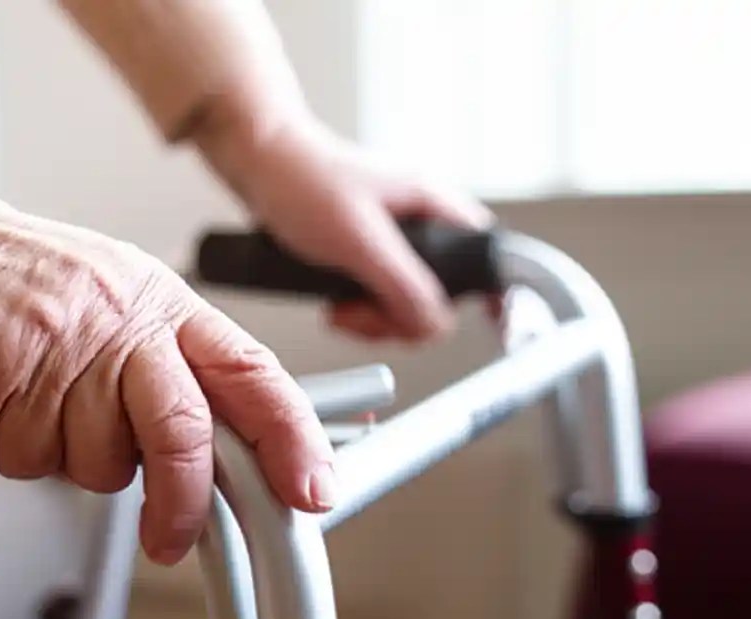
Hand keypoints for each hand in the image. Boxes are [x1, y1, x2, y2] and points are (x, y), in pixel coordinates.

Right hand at [0, 131, 334, 565]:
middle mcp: (112, 323)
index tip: (311, 490)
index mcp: (154, 303)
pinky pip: (1, 460)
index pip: (248, 372)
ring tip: (19, 394)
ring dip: (50, 453)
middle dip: (180, 503)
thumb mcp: (109, 296)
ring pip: (84, 468)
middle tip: (166, 537)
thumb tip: (209, 450)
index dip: (291, 437)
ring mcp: (47, 349)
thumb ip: (160, 364)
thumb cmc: (3, 270)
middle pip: (181, 437)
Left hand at [199, 116, 493, 341]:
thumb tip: (434, 324)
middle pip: (443, 296)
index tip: (495, 329)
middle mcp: (422, 224)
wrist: (254, 157)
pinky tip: (331, 305)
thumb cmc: (301, 179)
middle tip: (361, 314)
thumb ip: (402, 283)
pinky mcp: (365, 252)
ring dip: (373, 319)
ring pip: (406, 303)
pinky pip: (377, 297)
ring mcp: (393, 240)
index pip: (489, 260)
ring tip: (337, 310)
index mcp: (435, 208)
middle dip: (401, 318)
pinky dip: (357, 311)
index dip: (496, 296)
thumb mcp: (357, 239)